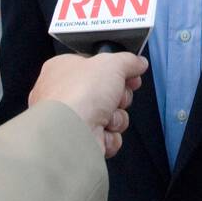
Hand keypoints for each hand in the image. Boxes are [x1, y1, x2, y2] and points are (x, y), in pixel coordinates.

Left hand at [30, 52, 146, 157]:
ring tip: (106, 117)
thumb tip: (138, 62)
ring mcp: (73, 119)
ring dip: (116, 118)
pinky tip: (102, 132)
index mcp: (63, 69)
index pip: (95, 66)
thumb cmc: (79, 94)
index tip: (130, 73)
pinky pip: (107, 136)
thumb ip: (128, 61)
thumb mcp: (111, 63)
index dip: (116, 70)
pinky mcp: (81, 140)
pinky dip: (110, 136)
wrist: (71, 132)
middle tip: (116, 96)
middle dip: (119, 97)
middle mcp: (65, 94)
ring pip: (110, 116)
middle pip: (107, 92)